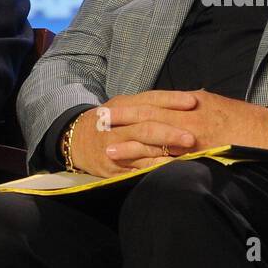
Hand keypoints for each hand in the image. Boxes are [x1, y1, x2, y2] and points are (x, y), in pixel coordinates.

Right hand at [69, 90, 201, 177]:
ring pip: (141, 149)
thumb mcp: (123, 106)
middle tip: (192, 137)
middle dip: (170, 132)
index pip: (149, 100)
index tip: (193, 102)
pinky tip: (169, 168)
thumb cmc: (108, 122)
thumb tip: (189, 99)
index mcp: (121, 106)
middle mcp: (115, 125)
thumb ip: (150, 104)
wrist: (73, 141)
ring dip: (164, 152)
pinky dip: (154, 168)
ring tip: (185, 153)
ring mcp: (112, 147)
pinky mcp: (112, 167)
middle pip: (145, 127)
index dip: (171, 100)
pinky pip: (136, 168)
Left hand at [90, 89, 267, 174]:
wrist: (266, 133)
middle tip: (98, 123)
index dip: (131, 106)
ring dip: (131, 147)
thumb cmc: (241, 118)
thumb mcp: (213, 103)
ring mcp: (193, 140)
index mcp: (190, 104)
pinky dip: (152, 167)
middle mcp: (188, 119)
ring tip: (108, 151)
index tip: (110, 108)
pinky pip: (171, 163)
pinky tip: (136, 172)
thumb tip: (175, 103)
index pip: (154, 103)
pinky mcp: (200, 158)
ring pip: (156, 142)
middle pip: (148, 119)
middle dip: (123, 121)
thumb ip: (190, 104)